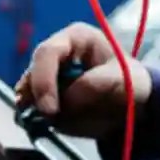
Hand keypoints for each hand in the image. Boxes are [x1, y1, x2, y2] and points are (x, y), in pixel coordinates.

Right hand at [13, 22, 152, 138]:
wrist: (132, 103)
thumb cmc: (129, 82)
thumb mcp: (118, 80)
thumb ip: (90, 87)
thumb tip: (63, 103)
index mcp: (75, 37)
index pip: (48, 52)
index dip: (43, 80)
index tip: (50, 109)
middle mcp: (57, 53)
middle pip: (32, 72)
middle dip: (37, 95)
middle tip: (49, 116)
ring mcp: (49, 74)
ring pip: (27, 90)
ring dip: (33, 107)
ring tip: (48, 119)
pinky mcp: (46, 95)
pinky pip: (30, 105)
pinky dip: (33, 115)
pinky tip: (41, 122)